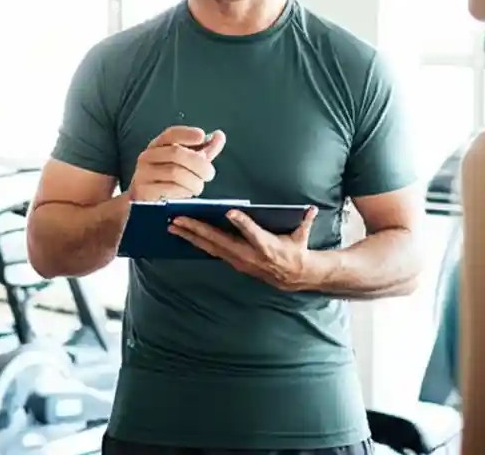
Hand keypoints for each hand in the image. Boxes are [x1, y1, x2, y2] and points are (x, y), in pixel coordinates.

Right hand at [127, 125, 225, 201]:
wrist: (144, 203)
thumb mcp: (187, 163)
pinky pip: (169, 190)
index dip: (187, 133)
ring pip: (175, 173)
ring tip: (197, 187)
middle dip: (199, 164)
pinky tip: (185, 194)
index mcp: (157, 146)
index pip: (171, 134)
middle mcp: (147, 156)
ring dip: (193, 181)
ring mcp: (142, 174)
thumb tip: (219, 136)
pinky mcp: (142, 192)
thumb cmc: (168, 180)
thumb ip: (203, 150)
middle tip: (209, 174)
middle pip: (176, 153)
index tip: (201, 137)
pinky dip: (183, 192)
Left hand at [170, 206, 319, 290]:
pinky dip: (195, 243)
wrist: (292, 276)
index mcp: (267, 246)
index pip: (253, 233)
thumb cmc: (296, 249)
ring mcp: (238, 260)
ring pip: (210, 247)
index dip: (243, 223)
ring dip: (190, 236)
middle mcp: (248, 255)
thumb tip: (312, 208)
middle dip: (198, 230)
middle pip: (220, 241)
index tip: (230, 212)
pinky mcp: (232, 262)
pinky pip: (211, 251)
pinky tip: (182, 235)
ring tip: (172, 226)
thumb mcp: (302, 235)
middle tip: (178, 219)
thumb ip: (305, 221)